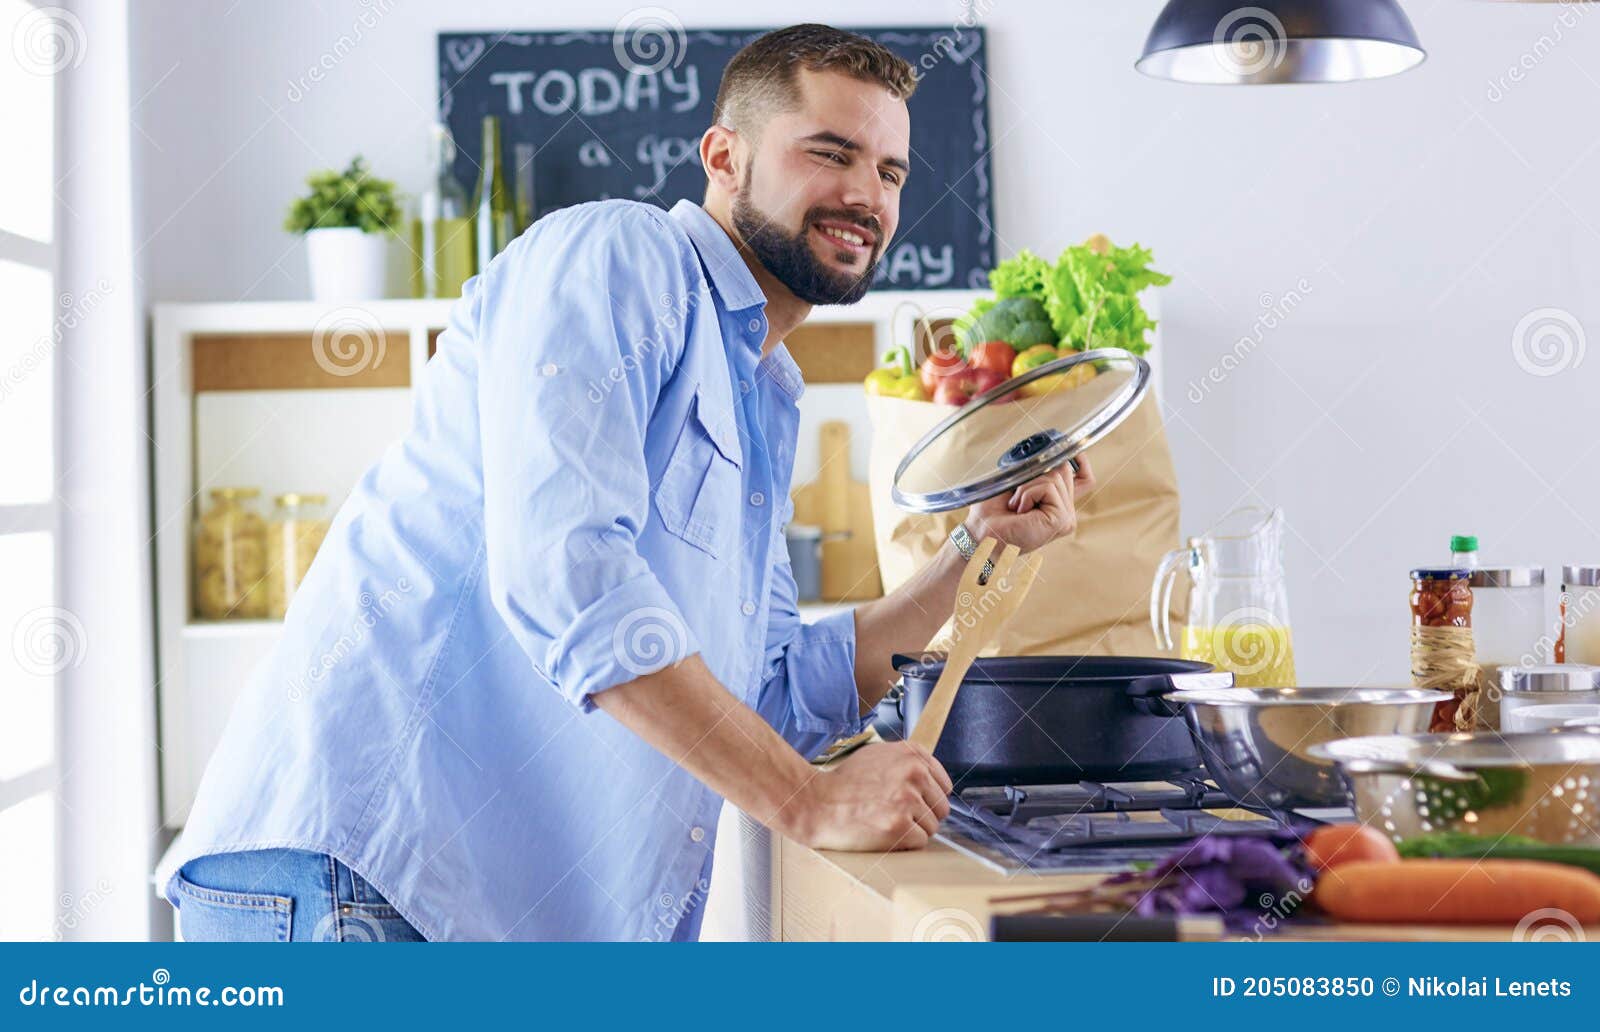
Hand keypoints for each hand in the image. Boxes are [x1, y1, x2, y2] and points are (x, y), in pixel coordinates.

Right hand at [780, 742, 952, 851]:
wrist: (817, 802)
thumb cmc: (844, 783)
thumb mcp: (877, 756)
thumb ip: (907, 763)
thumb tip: (933, 779)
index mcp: (911, 754)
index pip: (944, 784)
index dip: (928, 798)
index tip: (912, 802)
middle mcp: (914, 773)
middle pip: (941, 807)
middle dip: (922, 815)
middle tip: (894, 815)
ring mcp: (907, 800)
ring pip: (932, 827)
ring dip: (913, 830)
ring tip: (885, 822)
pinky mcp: (900, 826)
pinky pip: (920, 842)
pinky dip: (904, 843)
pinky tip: (883, 833)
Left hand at [966, 455, 1094, 553]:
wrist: (981, 533)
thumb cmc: (993, 512)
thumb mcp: (1016, 482)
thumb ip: (1038, 471)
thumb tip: (1050, 451)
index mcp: (1058, 503)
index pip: (1085, 478)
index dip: (1079, 460)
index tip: (1065, 449)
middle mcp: (1066, 511)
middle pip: (1065, 470)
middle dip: (1036, 472)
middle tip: (1016, 492)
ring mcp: (1066, 517)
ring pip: (1054, 477)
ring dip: (1027, 486)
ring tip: (1016, 504)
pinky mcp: (1062, 520)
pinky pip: (1048, 488)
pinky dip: (1028, 493)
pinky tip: (1020, 509)